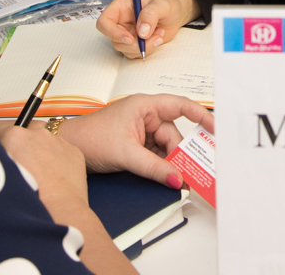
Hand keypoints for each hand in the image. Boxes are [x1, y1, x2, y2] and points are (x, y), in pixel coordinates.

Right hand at [0, 122, 88, 206]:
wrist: (60, 212)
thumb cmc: (27, 199)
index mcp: (15, 136)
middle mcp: (38, 132)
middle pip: (22, 135)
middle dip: (18, 148)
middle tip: (17, 170)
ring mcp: (59, 140)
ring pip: (43, 142)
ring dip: (38, 153)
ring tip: (37, 178)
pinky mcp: (74, 152)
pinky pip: (61, 152)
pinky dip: (56, 161)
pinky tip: (53, 180)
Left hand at [57, 94, 214, 187]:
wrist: (68, 149)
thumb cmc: (90, 138)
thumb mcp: (126, 154)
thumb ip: (154, 167)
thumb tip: (176, 177)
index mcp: (144, 106)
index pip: (180, 106)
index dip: (201, 116)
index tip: (216, 129)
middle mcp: (145, 115)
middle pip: (174, 134)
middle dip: (181, 153)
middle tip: (192, 172)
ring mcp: (141, 130)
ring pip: (166, 147)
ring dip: (171, 162)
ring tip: (179, 179)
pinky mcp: (137, 144)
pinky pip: (157, 154)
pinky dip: (162, 165)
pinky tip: (166, 177)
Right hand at [97, 0, 200, 58]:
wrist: (176, 13)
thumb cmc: (167, 3)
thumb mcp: (162, 4)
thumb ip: (151, 14)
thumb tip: (141, 31)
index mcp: (121, 7)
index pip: (104, 22)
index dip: (112, 32)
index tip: (129, 38)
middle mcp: (121, 21)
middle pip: (114, 40)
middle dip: (134, 44)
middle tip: (152, 38)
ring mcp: (127, 33)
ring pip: (125, 49)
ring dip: (144, 47)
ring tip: (159, 34)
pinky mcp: (135, 43)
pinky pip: (135, 53)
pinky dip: (148, 49)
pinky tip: (158, 37)